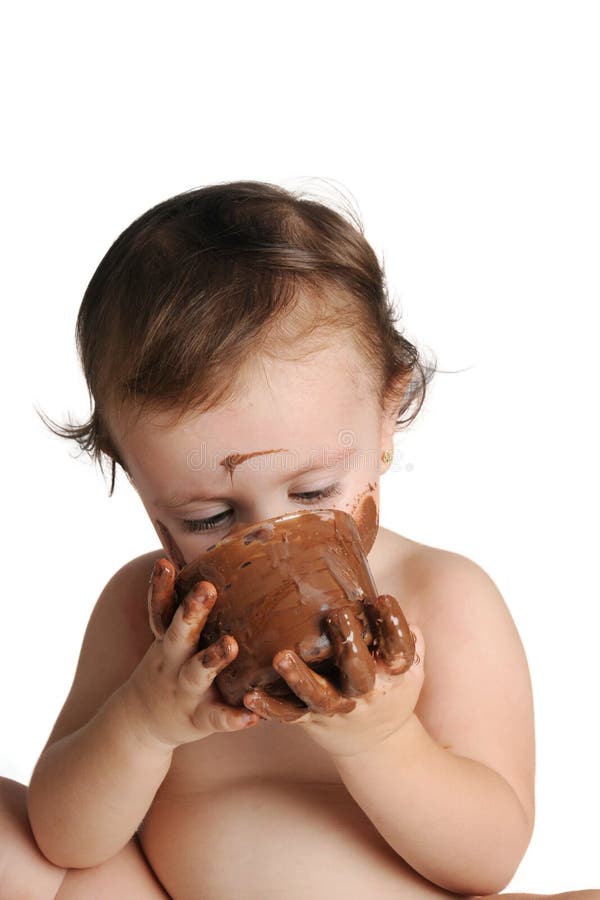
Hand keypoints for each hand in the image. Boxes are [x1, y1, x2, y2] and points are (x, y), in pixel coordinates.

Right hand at [121, 558, 260, 749]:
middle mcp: (173, 661)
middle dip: (191, 611)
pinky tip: (253, 715)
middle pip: (178, 632)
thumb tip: (226, 554)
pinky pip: (218, 718)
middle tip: (207, 589)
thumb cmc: (170, 665)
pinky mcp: (200, 718)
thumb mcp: (169, 637)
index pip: (160, 607)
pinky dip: (234, 717)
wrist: (141, 723)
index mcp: (168, 638)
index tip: (164, 562)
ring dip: (213, 657)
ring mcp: (185, 690)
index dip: (160, 586)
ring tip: (231, 645)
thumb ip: (188, 605)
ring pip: (198, 672)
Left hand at [242, 594, 424, 757]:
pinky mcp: (311, 720)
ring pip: (318, 696)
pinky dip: (269, 707)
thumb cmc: (390, 693)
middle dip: (349, 647)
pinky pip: (288, 715)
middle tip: (337, 615)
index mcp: (393, 676)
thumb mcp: (410, 670)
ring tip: (281, 657)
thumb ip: (406, 637)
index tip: (382, 598)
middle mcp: (365, 694)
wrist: (377, 747)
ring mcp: (336, 708)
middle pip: (359, 674)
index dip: (393, 624)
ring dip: (299, 677)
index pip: (399, 649)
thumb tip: (389, 601)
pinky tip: (250, 694)